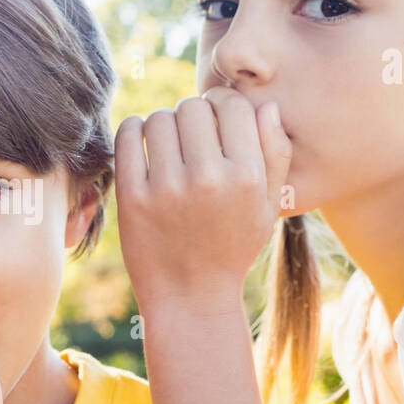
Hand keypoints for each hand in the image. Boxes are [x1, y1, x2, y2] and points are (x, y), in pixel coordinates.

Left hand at [113, 89, 291, 310]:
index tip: (216, 120)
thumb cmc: (232, 248)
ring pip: (159, 119)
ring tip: (168, 143)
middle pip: (193, 107)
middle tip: (190, 135)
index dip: (223, 105)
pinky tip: (142, 142)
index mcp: (246, 178)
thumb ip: (275, 154)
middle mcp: (209, 179)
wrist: (190, 297)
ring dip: (162, 123)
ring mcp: (168, 189)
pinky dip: (133, 130)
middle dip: (192, 115)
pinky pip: (128, 137)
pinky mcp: (133, 198)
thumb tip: (265, 105)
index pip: (232, 106)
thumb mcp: (268, 207)